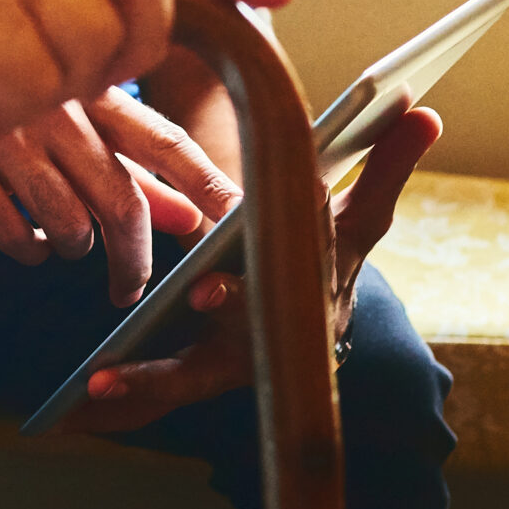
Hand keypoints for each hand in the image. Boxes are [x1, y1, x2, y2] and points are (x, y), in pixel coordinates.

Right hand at [0, 89, 239, 305]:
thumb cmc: (23, 89)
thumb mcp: (83, 112)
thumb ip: (137, 165)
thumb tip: (189, 218)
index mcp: (96, 90)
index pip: (165, 142)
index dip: (206, 184)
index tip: (238, 221)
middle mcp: (59, 112)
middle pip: (121, 204)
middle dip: (134, 259)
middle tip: (130, 286)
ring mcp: (13, 140)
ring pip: (70, 228)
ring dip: (77, 247)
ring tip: (67, 236)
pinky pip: (15, 237)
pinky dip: (30, 250)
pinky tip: (29, 236)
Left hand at [58, 105, 442, 434]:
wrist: (316, 334)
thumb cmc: (330, 261)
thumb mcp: (360, 220)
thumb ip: (387, 168)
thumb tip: (423, 109)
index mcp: (318, 277)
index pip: (303, 259)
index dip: (310, 221)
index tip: (288, 207)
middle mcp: (279, 325)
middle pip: (254, 315)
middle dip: (230, 303)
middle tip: (204, 292)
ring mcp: (242, 356)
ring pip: (196, 372)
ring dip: (151, 381)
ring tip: (99, 383)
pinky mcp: (205, 374)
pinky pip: (164, 390)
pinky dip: (129, 392)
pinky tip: (85, 399)